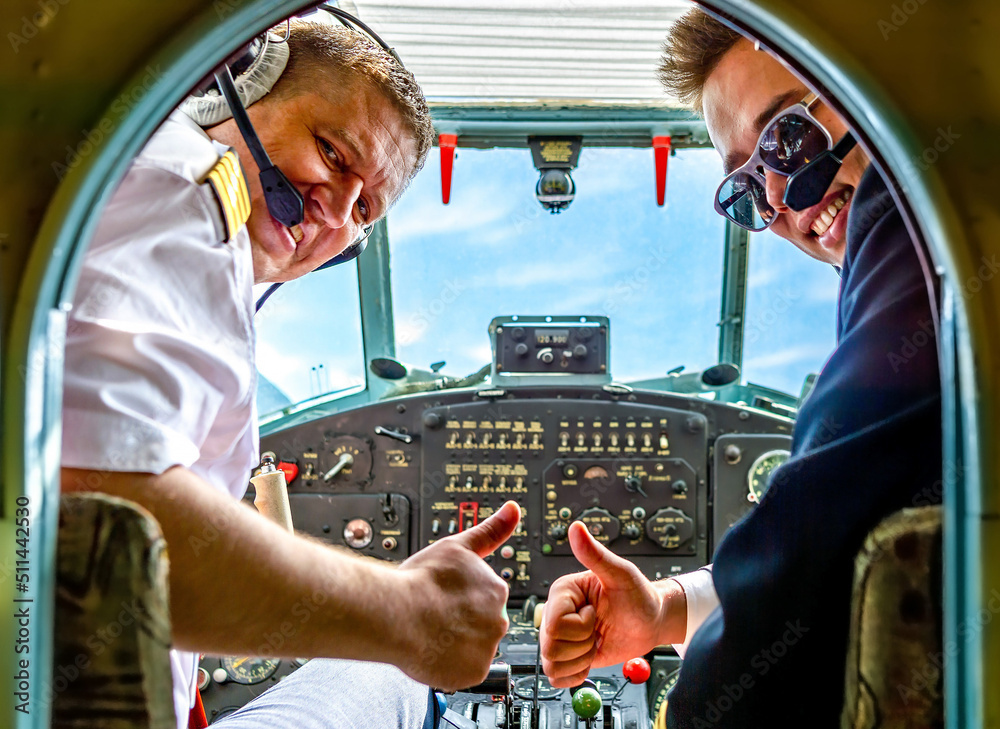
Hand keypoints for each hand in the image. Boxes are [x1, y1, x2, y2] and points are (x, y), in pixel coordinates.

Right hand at [394, 501, 520, 690]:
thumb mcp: (458, 545)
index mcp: (496, 590)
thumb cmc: (422, 579)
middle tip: (435, 616)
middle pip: (481, 626)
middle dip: (461, 623)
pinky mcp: (473, 673)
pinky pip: (463, 672)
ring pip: (472, 649)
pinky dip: (449, 666)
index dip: (459, 600)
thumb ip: (491, 530)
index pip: (484, 600)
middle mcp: (499, 620)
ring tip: (431, 633)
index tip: (443, 598)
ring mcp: (487, 648)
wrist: (396, 612)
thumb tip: (513, 509)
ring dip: (455, 645)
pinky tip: (433, 651)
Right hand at [541, 521, 685, 686]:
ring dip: (581, 660)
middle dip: (582, 645)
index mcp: (561, 592)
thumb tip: (576, 528)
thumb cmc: (638, 595)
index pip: (554, 624)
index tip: (596, 613)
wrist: (650, 621)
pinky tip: (591, 655)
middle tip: (598, 628)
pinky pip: (557, 677)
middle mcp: (555, 614)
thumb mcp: (620, 574)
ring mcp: (559, 637)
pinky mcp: (566, 657)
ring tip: (595, 640)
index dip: (580, 626)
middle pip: (551, 647)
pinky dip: (577, 673)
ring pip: (552, 664)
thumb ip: (596, 554)